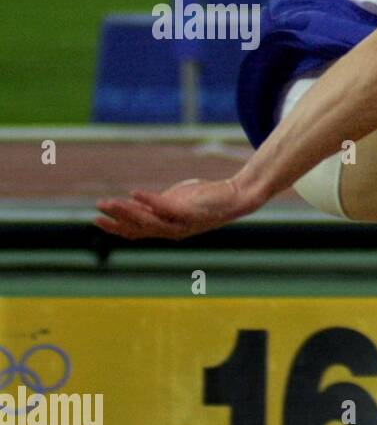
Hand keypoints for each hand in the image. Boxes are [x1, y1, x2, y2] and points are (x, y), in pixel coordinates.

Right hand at [95, 177, 262, 239]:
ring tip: (109, 202)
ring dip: (127, 211)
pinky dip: (148, 200)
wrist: (233, 197)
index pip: (134, 231)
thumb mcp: (173, 202)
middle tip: (97, 210)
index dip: (115, 226)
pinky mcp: (191, 213)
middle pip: (137, 228)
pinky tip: (134, 192)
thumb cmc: (203, 199)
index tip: (95, 218)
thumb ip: (153, 205)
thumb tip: (131, 202)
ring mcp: (181, 223)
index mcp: (165, 228)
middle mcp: (171, 230)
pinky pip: (166, 208)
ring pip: (148, 221)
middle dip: (116, 219)